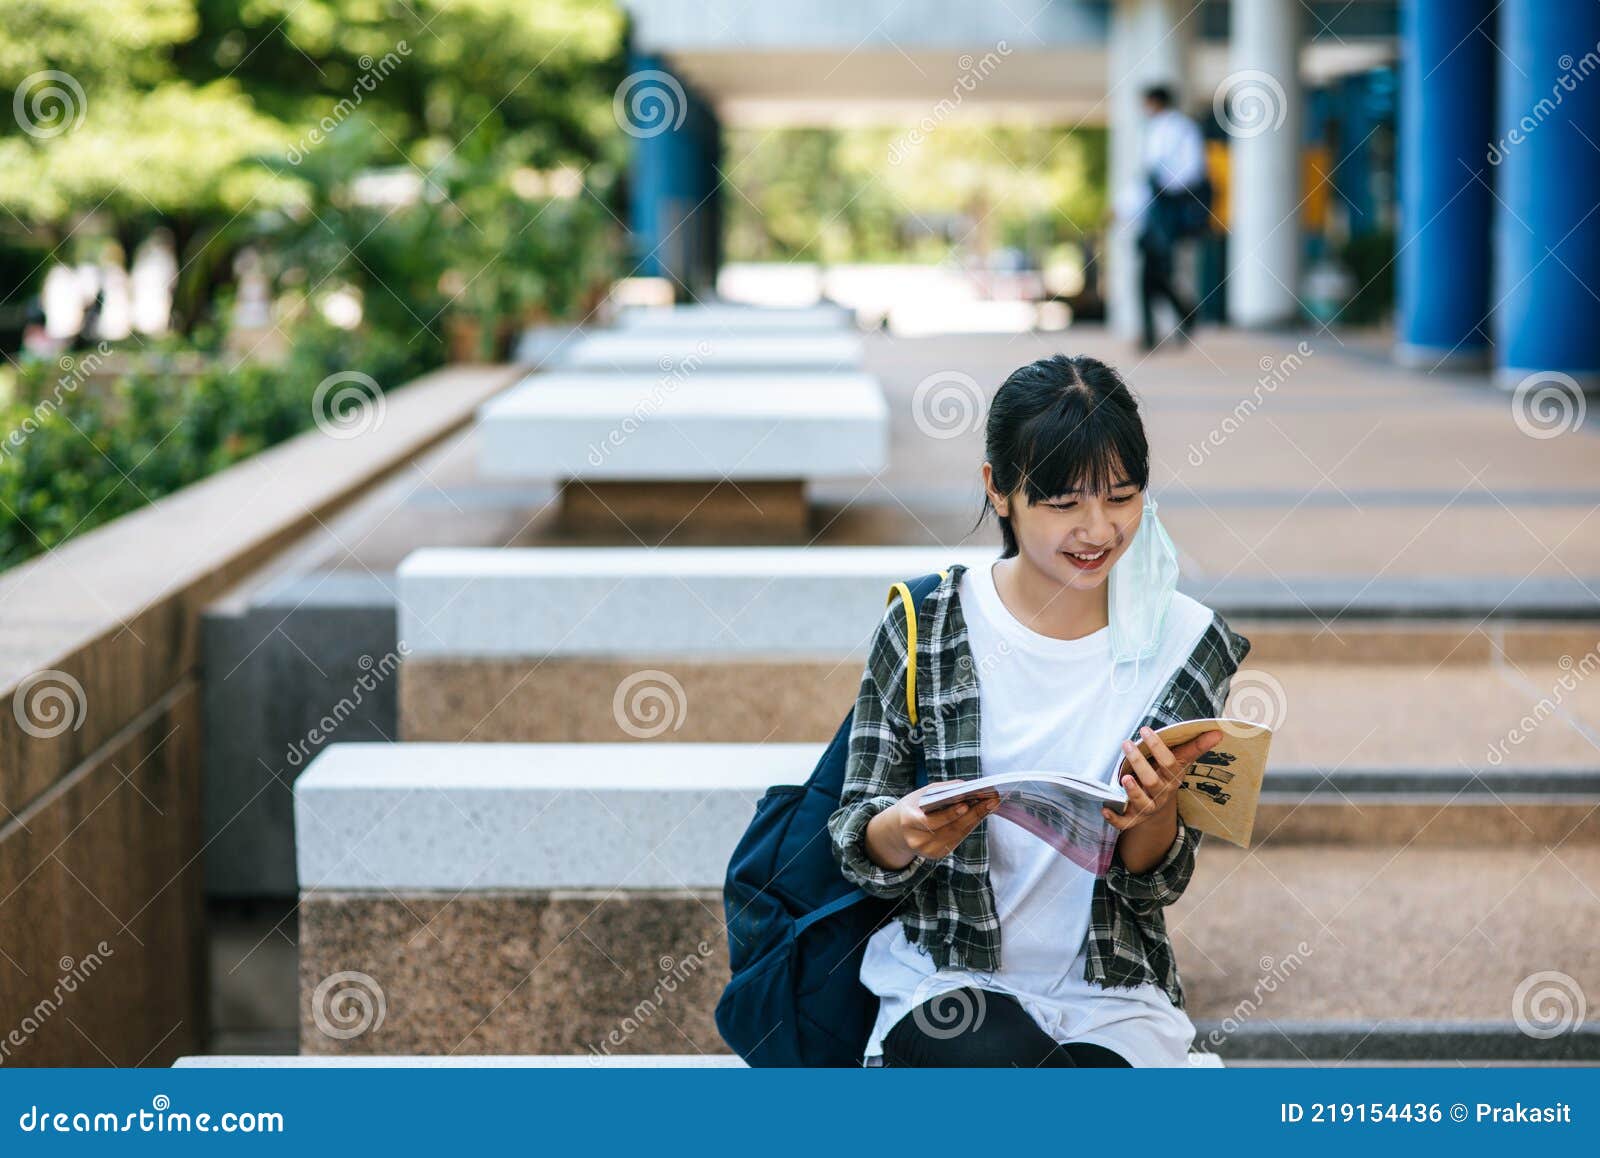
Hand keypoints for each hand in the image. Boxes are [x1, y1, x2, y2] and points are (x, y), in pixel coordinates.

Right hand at [866, 785, 1000, 869]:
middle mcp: (918, 841)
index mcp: (909, 822)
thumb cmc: (913, 807)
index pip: (931, 821)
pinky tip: (980, 814)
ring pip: (957, 834)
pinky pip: (957, 839)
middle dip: (973, 814)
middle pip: (950, 829)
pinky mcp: (938, 854)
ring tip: (990, 805)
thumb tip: (966, 786)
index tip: (967, 803)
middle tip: (991, 801)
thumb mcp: (920, 794)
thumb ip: (941, 790)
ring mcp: (928, 851)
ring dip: (976, 819)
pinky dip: (969, 825)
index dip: (949, 814)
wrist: (898, 830)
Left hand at [1101, 726, 1221, 831]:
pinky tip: (1105, 809)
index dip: (1158, 747)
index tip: (1145, 729)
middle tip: (1127, 744)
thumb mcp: (1179, 761)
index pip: (1169, 762)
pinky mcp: (1134, 818)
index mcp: (1172, 778)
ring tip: (1123, 778)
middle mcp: (1161, 794)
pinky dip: (1115, 819)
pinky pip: (1125, 823)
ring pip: (1142, 802)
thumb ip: (1195, 746)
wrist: (1160, 808)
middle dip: (1140, 763)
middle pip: (1152, 781)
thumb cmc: (1167, 776)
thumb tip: (1218, 732)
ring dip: (1132, 791)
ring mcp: (1148, 807)